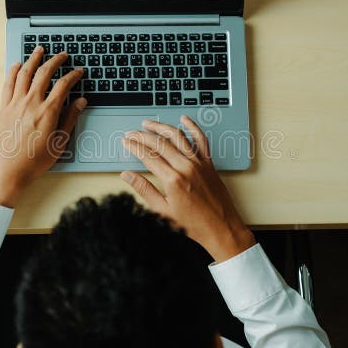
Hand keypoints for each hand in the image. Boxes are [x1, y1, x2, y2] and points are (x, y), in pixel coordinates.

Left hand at [0, 46, 85, 207]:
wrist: (5, 171)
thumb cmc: (32, 162)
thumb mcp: (59, 144)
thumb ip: (70, 119)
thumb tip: (80, 102)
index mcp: (48, 112)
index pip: (64, 85)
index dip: (73, 75)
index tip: (78, 71)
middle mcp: (31, 103)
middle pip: (44, 73)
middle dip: (56, 60)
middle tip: (62, 55)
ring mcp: (15, 103)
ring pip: (24, 73)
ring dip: (33, 59)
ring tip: (40, 50)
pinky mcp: (3, 107)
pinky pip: (8, 83)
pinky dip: (12, 71)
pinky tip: (16, 65)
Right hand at [120, 116, 255, 261]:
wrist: (221, 228)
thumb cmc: (194, 224)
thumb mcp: (163, 211)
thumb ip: (144, 190)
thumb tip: (128, 176)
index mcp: (173, 180)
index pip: (148, 156)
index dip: (134, 147)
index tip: (126, 142)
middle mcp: (186, 167)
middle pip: (160, 143)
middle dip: (142, 135)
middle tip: (131, 133)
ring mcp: (199, 163)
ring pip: (178, 136)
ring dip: (161, 127)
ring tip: (149, 123)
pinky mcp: (209, 163)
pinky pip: (201, 139)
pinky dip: (193, 127)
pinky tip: (184, 119)